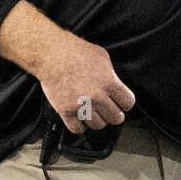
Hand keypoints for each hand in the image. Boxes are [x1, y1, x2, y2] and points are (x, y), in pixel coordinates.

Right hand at [0, 1, 135, 133]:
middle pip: (115, 118)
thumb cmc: (75, 51)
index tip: (122, 103)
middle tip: (109, 111)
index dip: (125, 103)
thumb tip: (114, 82)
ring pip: (98, 125)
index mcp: (109, 82)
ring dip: (97, 121)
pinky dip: (80, 126)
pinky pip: (77, 129)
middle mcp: (97, 96)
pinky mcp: (66, 111)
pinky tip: (80, 119)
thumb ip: (110, 72)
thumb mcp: (102, 56)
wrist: (52, 54)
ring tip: (94, 115)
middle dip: (114, 114)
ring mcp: (81, 105)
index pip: (128, 102)